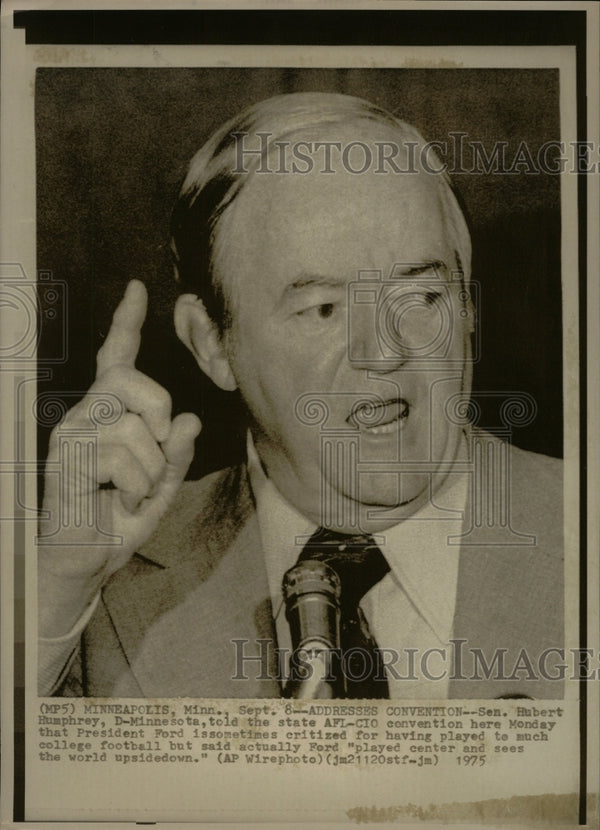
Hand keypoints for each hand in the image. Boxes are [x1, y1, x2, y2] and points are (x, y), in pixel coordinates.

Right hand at [39, 280, 200, 635]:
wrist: (85, 563)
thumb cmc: (118, 521)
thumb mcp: (161, 487)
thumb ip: (176, 456)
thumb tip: (188, 420)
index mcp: (109, 415)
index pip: (117, 358)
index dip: (127, 322)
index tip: (137, 289)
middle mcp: (85, 415)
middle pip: (132, 381)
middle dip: (158, 414)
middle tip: (155, 452)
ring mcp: (72, 435)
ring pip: (135, 426)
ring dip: (151, 469)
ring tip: (133, 492)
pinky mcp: (65, 460)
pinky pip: (122, 456)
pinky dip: (138, 486)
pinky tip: (121, 500)